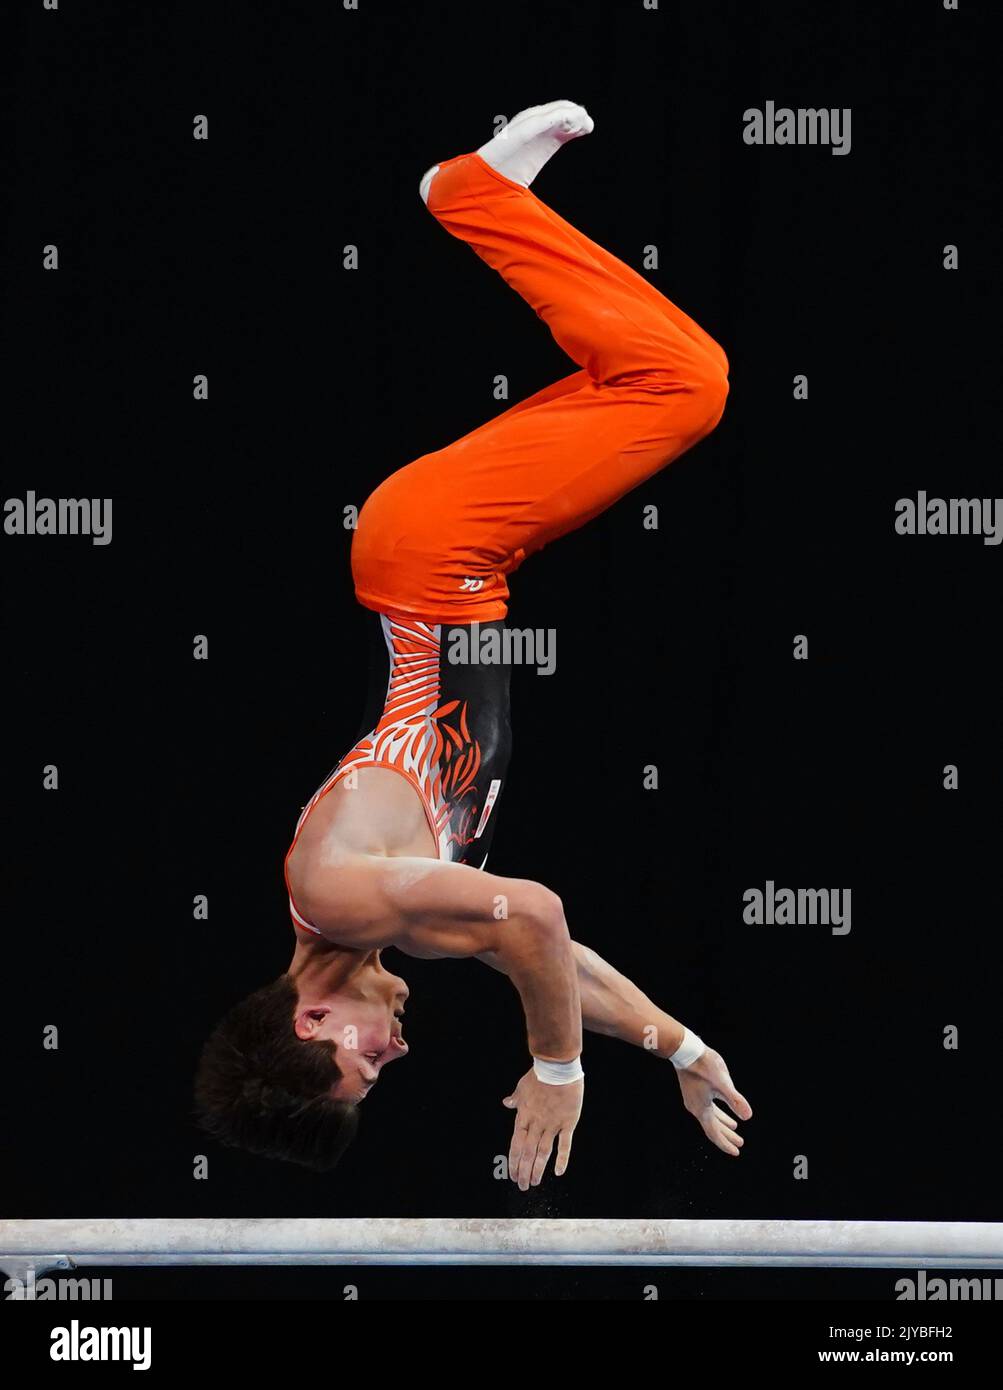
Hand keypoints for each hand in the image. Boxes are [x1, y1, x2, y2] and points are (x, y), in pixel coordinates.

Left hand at [502, 1067, 582, 1189]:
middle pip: (528, 1153)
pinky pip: (564, 1144)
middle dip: (524, 1171)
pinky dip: (561, 1159)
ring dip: (538, 1169)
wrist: (557, 1068)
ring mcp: (552, 1125)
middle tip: (523, 1186)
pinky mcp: (567, 1123)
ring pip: (543, 1152)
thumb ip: (515, 1099)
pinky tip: (558, 1172)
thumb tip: (506, 1103)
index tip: (512, 1175)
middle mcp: (536, 1124)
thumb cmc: (538, 1076)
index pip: (516, 1145)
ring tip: (535, 1182)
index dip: (514, 1162)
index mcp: (524, 1117)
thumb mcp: (522, 1087)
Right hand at [675, 1047, 751, 1156]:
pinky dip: (718, 1112)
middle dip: (727, 1136)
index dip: (725, 1143)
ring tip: (734, 1128)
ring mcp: (694, 1099)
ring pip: (710, 1117)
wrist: (684, 1049)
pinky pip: (708, 1107)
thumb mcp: (722, 1082)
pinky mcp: (694, 1090)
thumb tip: (748, 1117)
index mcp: (702, 1109)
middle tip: (740, 1143)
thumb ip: (735, 1100)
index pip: (714, 1133)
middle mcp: (696, 1107)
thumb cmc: (703, 1064)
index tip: (736, 1152)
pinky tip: (724, 1107)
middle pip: (713, 1127)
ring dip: (723, 1123)